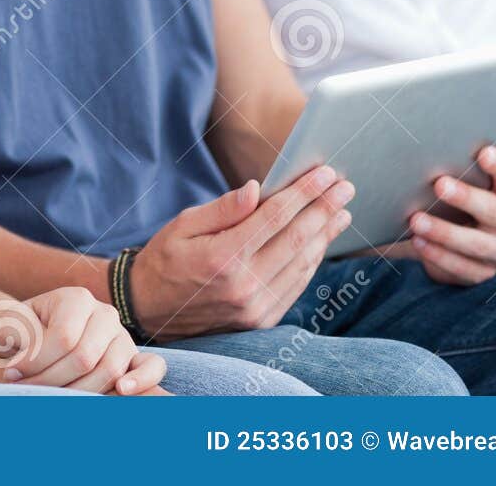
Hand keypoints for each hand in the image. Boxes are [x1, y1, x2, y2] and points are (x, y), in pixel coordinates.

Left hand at [0, 287, 166, 394]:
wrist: (34, 338)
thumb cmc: (21, 332)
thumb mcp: (11, 323)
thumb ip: (15, 331)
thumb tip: (20, 348)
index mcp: (77, 298)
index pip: (63, 338)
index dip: (36, 361)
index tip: (11, 373)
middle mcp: (105, 313)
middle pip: (84, 357)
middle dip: (50, 379)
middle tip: (22, 388)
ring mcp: (122, 336)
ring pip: (109, 370)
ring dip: (76, 391)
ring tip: (47, 395)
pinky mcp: (134, 358)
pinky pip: (153, 367)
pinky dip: (142, 380)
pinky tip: (123, 391)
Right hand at [128, 167, 355, 340]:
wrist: (149, 310)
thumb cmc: (164, 259)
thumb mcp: (182, 225)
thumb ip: (223, 209)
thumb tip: (257, 189)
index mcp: (223, 257)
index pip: (275, 218)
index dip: (304, 193)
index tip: (326, 173)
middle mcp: (244, 286)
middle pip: (298, 240)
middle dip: (325, 209)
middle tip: (346, 187)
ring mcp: (255, 308)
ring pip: (303, 264)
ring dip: (325, 235)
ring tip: (341, 211)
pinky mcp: (261, 320)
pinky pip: (296, 286)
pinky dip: (312, 260)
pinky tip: (320, 241)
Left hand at [408, 142, 495, 283]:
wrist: (461, 242)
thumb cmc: (465, 198)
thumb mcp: (473, 176)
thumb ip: (482, 155)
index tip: (482, 152)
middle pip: (495, 212)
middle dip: (467, 198)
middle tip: (438, 184)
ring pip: (475, 244)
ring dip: (445, 232)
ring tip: (415, 219)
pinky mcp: (481, 274)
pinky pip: (461, 267)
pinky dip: (437, 255)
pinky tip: (417, 242)